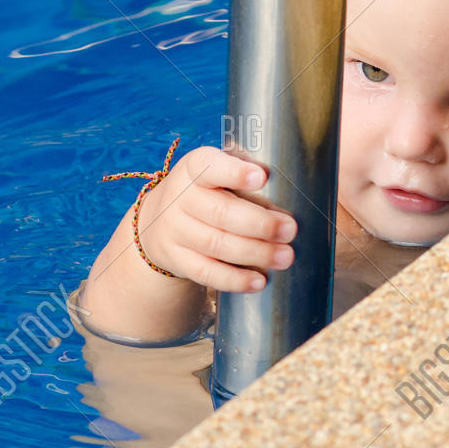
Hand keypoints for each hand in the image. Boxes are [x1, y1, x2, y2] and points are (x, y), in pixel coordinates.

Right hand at [136, 146, 296, 292]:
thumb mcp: (215, 173)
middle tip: (290, 229)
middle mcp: (180, 198)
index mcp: (193, 168)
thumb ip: (244, 175)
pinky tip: (259, 281)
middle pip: (220, 212)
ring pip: (216, 245)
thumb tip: (290, 189)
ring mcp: (174, 230)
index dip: (235, 172)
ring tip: (285, 256)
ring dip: (256, 253)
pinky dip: (235, 279)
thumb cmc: (205, 192)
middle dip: (260, 224)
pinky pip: (206, 272)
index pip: (209, 166)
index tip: (262, 177)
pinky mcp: (176, 259)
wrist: (158, 220)